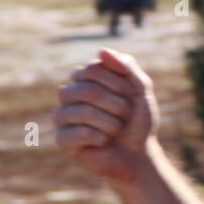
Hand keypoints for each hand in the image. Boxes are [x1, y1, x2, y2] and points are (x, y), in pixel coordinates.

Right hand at [54, 47, 158, 182]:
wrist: (139, 154)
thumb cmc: (138, 120)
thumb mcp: (141, 89)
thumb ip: (126, 66)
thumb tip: (101, 49)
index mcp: (85, 78)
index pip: (93, 69)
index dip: (119, 84)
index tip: (132, 97)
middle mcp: (69, 94)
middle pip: (87, 90)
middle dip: (117, 105)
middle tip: (126, 116)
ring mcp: (63, 116)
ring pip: (83, 112)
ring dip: (111, 123)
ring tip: (117, 130)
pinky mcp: (62, 140)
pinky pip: (78, 133)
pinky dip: (100, 138)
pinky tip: (103, 142)